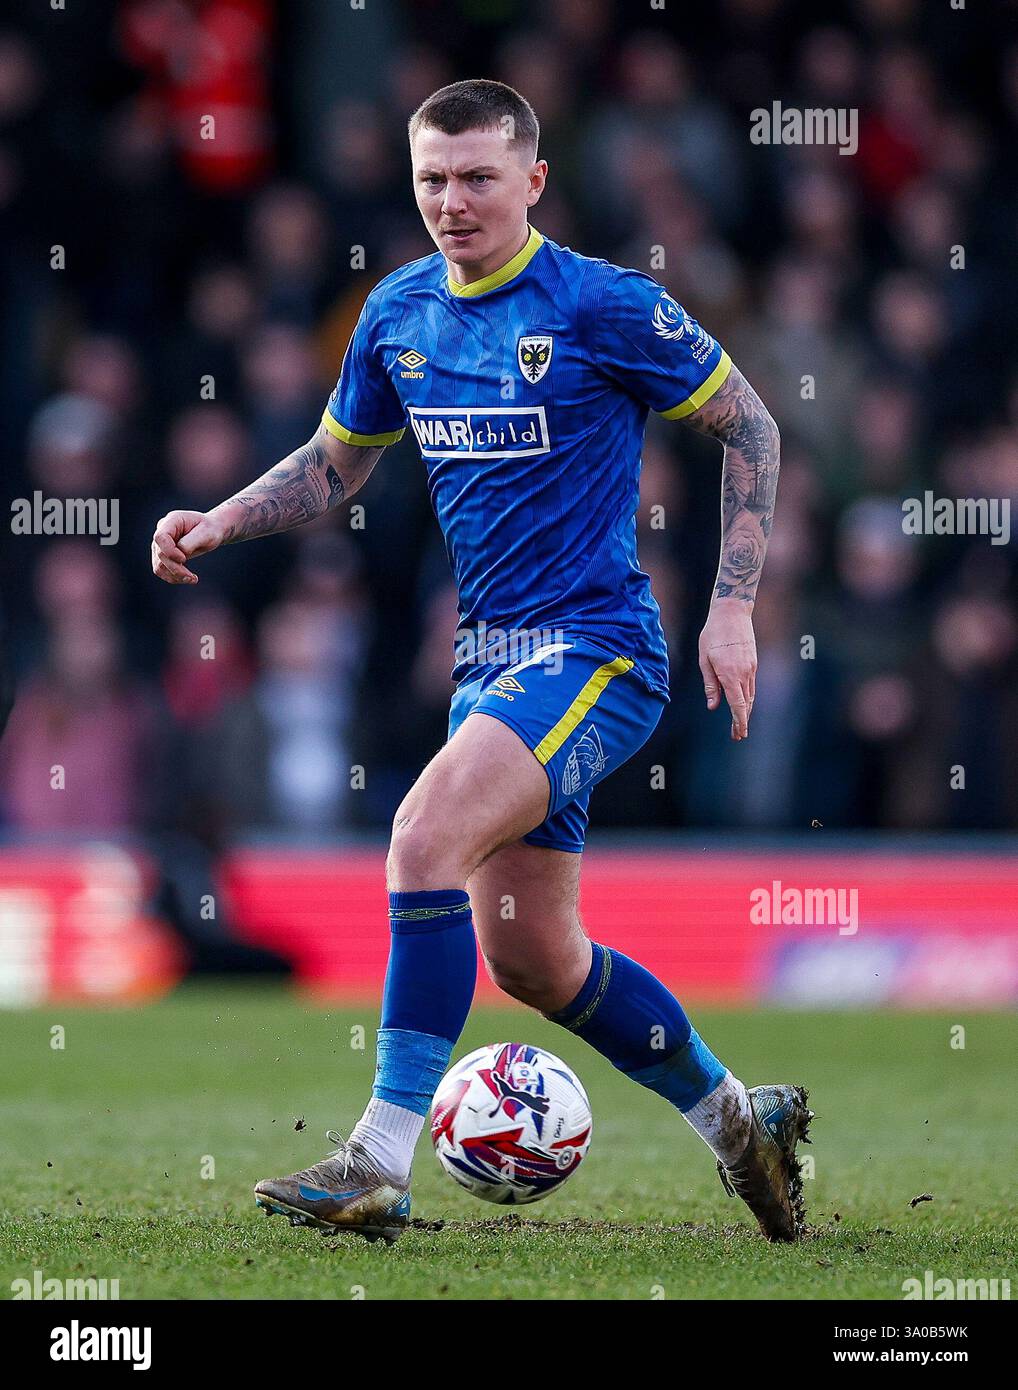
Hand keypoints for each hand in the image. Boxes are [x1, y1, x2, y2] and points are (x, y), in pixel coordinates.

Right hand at [151, 510, 224, 583]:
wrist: (212, 531)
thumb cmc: (210, 529)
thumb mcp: (206, 533)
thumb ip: (192, 541)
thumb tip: (181, 553)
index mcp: (172, 520)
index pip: (160, 537)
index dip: (169, 551)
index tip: (184, 559)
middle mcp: (163, 531)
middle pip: (160, 554)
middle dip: (175, 568)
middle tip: (192, 577)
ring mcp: (161, 544)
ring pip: (159, 565)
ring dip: (174, 576)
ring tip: (192, 579)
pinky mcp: (163, 555)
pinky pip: (162, 570)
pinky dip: (173, 578)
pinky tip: (188, 579)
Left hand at [698, 599, 756, 740]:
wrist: (732, 612)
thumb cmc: (713, 634)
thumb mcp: (704, 660)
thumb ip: (710, 684)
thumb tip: (713, 706)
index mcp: (730, 674)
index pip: (738, 704)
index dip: (739, 722)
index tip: (740, 734)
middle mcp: (744, 673)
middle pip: (746, 704)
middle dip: (742, 721)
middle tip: (737, 736)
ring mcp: (751, 668)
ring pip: (750, 695)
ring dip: (745, 711)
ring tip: (739, 724)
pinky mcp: (753, 663)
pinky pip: (751, 685)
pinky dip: (747, 698)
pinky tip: (742, 703)